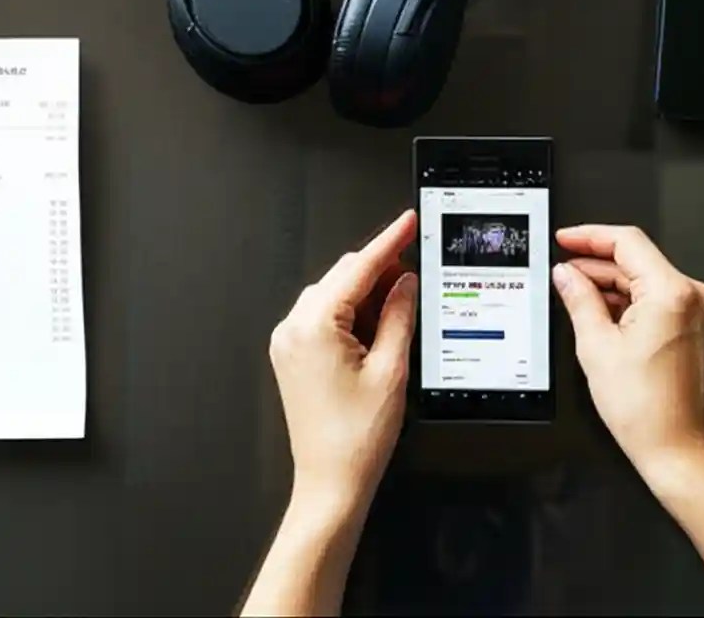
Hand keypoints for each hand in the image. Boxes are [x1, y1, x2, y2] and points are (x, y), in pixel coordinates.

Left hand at [269, 210, 418, 514]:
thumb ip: (400, 316)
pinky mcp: (293, 357)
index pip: (358, 268)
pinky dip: (350, 314)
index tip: (407, 222)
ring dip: (366, 295)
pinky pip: (323, 318)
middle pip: (342, 277)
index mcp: (314, 327)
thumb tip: (406, 282)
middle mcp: (293, 329)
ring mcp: (288, 343)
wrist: (331, 481)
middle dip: (379, 271)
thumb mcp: (392, 368)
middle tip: (415, 273)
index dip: (389, 241)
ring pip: (333, 296)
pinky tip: (376, 328)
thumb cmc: (356, 438)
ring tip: (399, 311)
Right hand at [552, 225, 703, 485]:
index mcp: (673, 295)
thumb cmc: (645, 411)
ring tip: (590, 306)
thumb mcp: (596, 347)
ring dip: (622, 289)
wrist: (679, 449)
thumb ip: (579, 299)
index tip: (569, 240)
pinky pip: (675, 303)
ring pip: (658, 284)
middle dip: (602, 269)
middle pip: (643, 264)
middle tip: (569, 278)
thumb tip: (567, 275)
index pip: (628, 242)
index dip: (590, 237)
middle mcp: (701, 298)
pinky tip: (619, 321)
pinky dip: (646, 306)